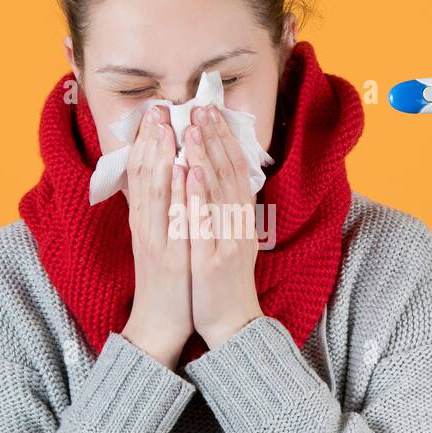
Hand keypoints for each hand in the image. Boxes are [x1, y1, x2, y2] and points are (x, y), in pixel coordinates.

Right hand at [120, 107, 193, 368]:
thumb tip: (164, 179)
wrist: (159, 325)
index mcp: (142, 221)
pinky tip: (182, 169)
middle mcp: (145, 227)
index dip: (144, 141)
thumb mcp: (156, 241)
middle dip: (152, 139)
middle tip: (159, 108)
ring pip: (155, 191)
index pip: (138, 173)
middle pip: (143, 175)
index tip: (153, 112)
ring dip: (162, 156)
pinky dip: (177, 191)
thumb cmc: (165, 282)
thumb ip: (157, 211)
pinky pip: (174, 219)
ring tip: (168, 126)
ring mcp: (156, 241)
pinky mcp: (170, 257)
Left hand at [183, 104, 263, 347]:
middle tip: (202, 107)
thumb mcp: (227, 239)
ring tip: (196, 129)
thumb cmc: (221, 280)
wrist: (229, 325)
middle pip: (229, 176)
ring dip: (207, 158)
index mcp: (241, 220)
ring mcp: (227, 244)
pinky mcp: (212, 262)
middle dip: (215, 139)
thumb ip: (223, 209)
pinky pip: (204, 225)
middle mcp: (238, 227)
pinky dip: (198, 197)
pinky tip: (190, 173)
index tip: (210, 112)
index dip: (225, 140)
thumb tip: (212, 173)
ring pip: (218, 194)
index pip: (235, 172)